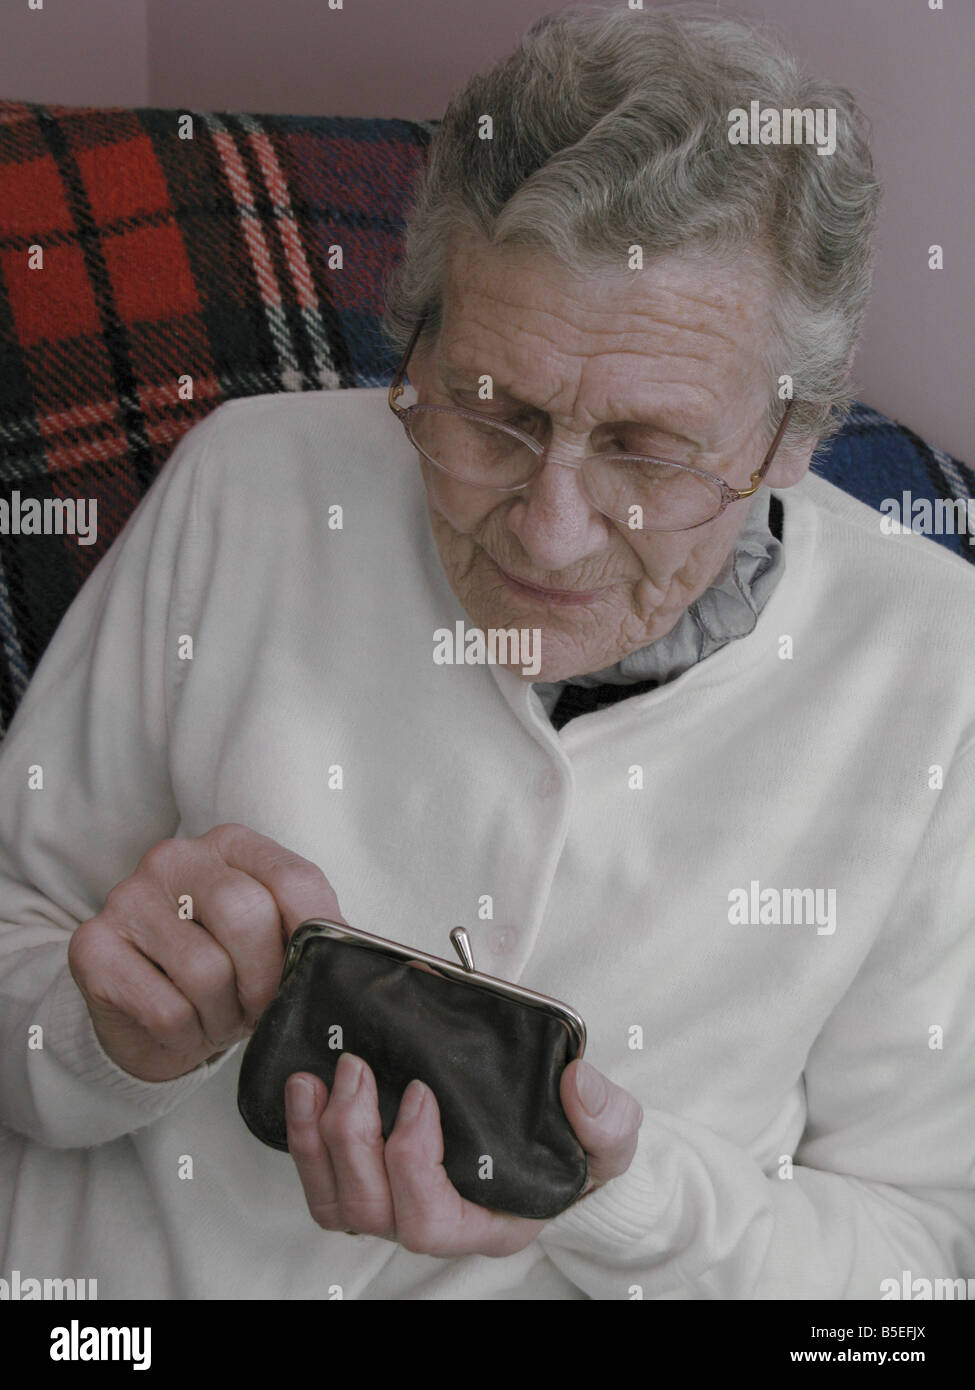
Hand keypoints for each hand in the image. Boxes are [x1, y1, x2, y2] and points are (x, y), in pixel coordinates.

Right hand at [68, 823, 343, 1081]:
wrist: (156, 1020)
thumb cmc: (230, 974)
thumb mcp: (276, 943)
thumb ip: (314, 934)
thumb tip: (363, 957)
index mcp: (233, 845)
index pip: (294, 879)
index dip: (314, 938)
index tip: (309, 975)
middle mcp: (176, 858)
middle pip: (246, 916)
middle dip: (264, 982)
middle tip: (258, 1008)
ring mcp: (128, 897)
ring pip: (204, 971)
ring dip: (223, 1016)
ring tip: (218, 1017)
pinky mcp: (92, 946)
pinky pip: (165, 1009)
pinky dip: (187, 1036)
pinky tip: (182, 1027)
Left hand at [285, 1052, 642, 1256]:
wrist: (561, 1144)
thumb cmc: (578, 1147)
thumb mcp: (611, 1134)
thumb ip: (605, 1116)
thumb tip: (578, 1084)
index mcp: (490, 1222)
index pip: (432, 1222)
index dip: (412, 1163)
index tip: (420, 1094)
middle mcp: (437, 1222)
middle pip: (372, 1210)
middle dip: (352, 1139)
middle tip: (356, 1069)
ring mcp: (398, 1201)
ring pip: (336, 1201)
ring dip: (316, 1139)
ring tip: (319, 1078)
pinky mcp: (372, 1174)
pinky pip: (321, 1180)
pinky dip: (302, 1139)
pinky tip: (304, 1089)